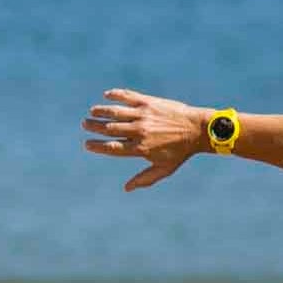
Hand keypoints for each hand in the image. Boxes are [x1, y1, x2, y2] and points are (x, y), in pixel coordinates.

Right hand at [82, 88, 212, 190]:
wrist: (198, 129)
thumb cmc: (181, 152)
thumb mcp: (164, 169)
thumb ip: (144, 178)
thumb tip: (126, 188)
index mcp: (141, 149)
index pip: (112, 148)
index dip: (97, 146)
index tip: (87, 144)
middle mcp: (140, 131)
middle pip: (110, 129)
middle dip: (94, 127)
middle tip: (85, 124)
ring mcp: (144, 115)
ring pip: (115, 112)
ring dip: (101, 111)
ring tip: (92, 111)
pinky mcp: (149, 102)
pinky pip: (128, 97)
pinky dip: (116, 95)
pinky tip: (107, 95)